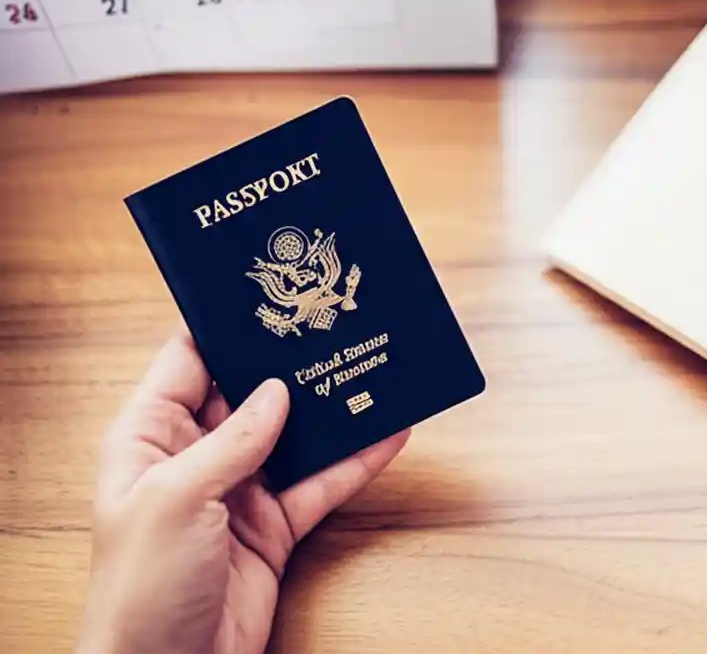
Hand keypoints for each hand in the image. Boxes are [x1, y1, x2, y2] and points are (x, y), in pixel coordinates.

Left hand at [78, 327, 409, 653]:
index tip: (266, 294)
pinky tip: (387, 434)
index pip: (186, 361)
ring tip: (371, 369)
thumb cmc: (140, 591)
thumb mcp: (177, 498)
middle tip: (331, 323)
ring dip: (331, 409)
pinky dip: (356, 460)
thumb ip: (232, 441)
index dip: (223, 326)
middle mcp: (195, 457)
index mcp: (150, 437)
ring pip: (295, 436)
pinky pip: (322, 482)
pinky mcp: (275, 526)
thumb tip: (275, 392)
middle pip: (250, 393)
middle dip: (290, 362)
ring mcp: (239, 491)